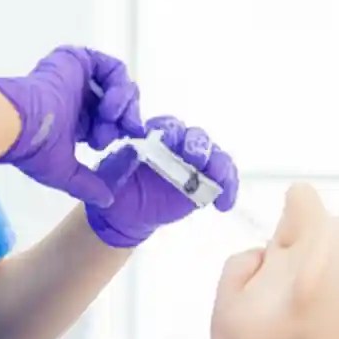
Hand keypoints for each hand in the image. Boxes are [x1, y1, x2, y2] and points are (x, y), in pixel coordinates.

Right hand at [0, 46, 144, 206]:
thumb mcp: (65, 172)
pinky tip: (108, 105)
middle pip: (119, 104)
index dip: (122, 131)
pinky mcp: (78, 59)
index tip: (130, 141)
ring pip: (119, 85)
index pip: (110, 123)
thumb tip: (107, 201)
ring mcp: (78, 77)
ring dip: (123, 104)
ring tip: (112, 118)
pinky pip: (112, 68)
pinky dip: (117, 86)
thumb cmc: (35, 148)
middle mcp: (78, 98)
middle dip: (126, 118)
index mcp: (76, 121)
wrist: (19, 123)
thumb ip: (88, 185)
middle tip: (128, 132)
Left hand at [85, 115, 238, 247]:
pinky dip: (229, 189)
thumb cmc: (116, 186)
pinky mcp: (205, 184)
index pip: (168, 126)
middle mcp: (178, 146)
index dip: (170, 131)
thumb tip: (130, 153)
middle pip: (196, 136)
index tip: (167, 140)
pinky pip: (225, 181)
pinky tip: (223, 206)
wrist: (124, 213)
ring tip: (216, 178)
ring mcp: (195, 164)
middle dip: (196, 144)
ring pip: (215, 155)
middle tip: (193, 158)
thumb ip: (117, 163)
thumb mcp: (108, 174)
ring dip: (218, 163)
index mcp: (154, 137)